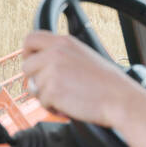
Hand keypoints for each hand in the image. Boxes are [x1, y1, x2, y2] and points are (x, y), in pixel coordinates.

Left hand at [20, 31, 142, 127]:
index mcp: (63, 42)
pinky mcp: (52, 90)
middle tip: (50, 87)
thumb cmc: (106, 82)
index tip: (33, 63)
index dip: (28, 53)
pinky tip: (68, 105)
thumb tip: (38, 64)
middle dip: (35, 79)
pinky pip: (42, 102)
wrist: (120, 98)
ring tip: (67, 97)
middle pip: (26, 66)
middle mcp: (55, 53)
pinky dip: (52, 107)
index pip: (30, 39)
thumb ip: (60, 54)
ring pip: (33, 87)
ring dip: (46, 96)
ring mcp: (52, 71)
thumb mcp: (82, 55)